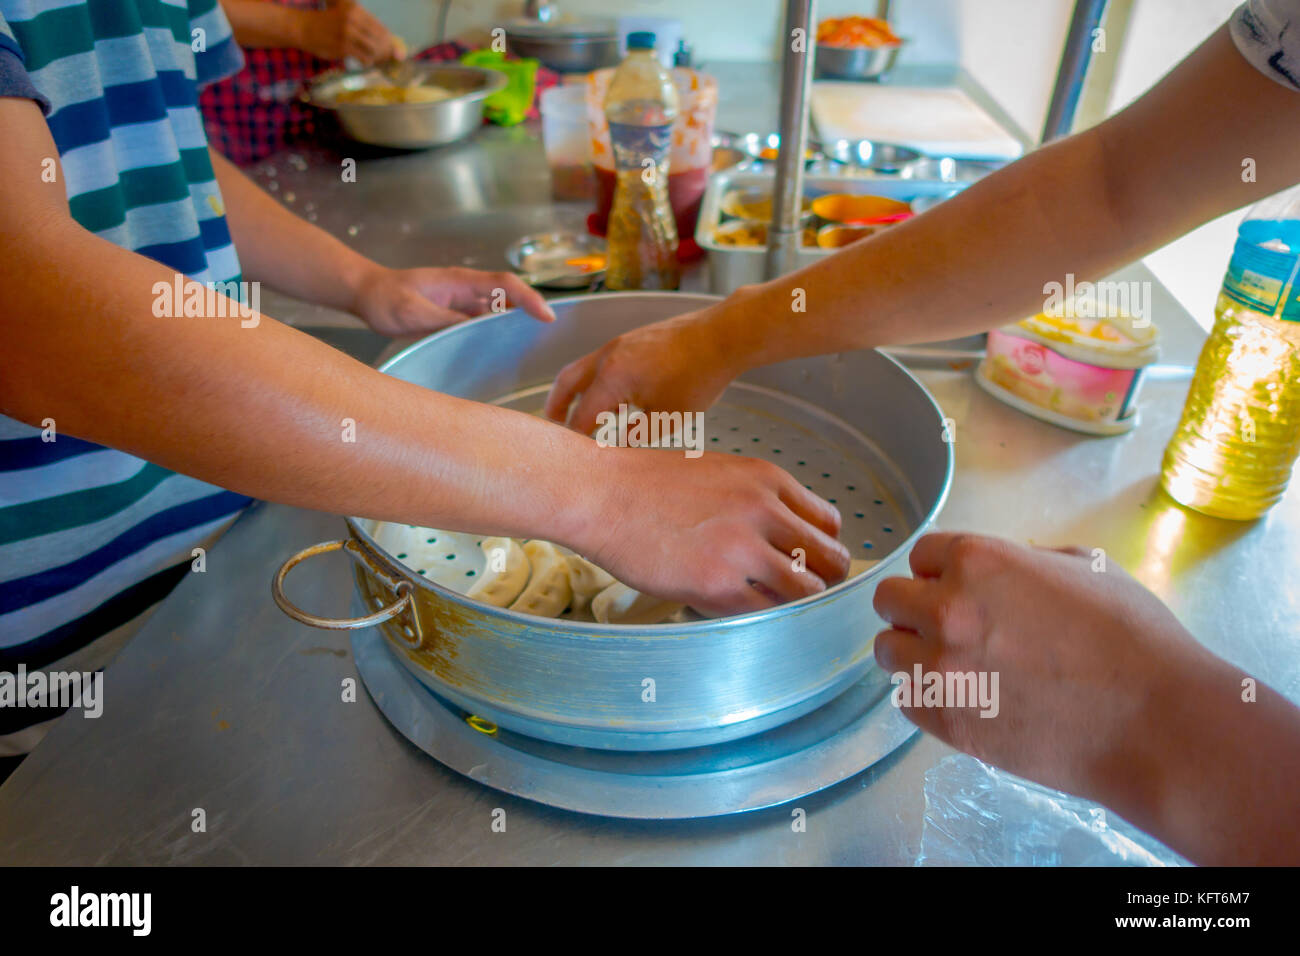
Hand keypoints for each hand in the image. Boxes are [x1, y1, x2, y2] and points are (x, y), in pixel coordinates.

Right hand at [298, 0, 398, 64]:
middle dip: (386, 51)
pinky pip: (364, 57)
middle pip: (380, 39)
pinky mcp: (343, 46)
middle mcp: (353, 19)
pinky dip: (367, 61)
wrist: (303, 28)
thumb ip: (364, 24)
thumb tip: (388, 40)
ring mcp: (348, 33)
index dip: (390, 41)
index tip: (394, 50)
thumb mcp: (346, 14)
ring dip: (377, 57)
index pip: (381, 28)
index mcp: (355, 9)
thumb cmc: (327, 22)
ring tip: (375, 60)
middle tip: (386, 58)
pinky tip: (364, 61)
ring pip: (374, 49)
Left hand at [351, 266, 555, 334]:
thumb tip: (475, 331)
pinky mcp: (456, 315)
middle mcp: (467, 290)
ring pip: (498, 312)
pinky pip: (483, 324)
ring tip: (528, 349)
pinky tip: (498, 353)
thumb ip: (445, 321)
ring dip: (514, 326)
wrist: (367, 295)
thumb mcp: (414, 313)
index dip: (530, 299)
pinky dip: (495, 335)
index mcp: (461, 282)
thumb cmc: (387, 299)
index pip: (506, 285)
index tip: (547, 317)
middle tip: (546, 338)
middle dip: (531, 313)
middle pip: (509, 297)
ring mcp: (463, 303)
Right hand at [544, 307, 741, 432]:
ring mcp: (619, 344)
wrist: (723, 336)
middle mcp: (607, 357)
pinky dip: (598, 382)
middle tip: (553, 428)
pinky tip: (616, 398)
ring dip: (579, 394)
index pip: (580, 416)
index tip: (573, 456)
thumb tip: (616, 446)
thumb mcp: (666, 418)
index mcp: (610, 378)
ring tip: (587, 417)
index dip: (575, 439)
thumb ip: (635, 435)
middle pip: (567, 383)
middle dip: (557, 407)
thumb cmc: (698, 377)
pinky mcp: (634, 339)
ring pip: (584, 370)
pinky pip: (603, 363)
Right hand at [573, 446, 848, 616]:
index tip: (810, 562)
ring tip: (767, 606)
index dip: (823, 548)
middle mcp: (764, 511)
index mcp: (767, 480)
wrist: (601, 493)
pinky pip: (763, 613)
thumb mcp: (717, 473)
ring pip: (806, 592)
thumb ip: (756, 501)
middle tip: (801, 594)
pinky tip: (736, 610)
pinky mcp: (717, 584)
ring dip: (793, 605)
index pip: (829, 523)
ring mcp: (742, 549)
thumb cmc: (646, 484)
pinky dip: (757, 619)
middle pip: (830, 560)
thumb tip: (781, 539)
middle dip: (822, 581)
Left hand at [872, 533, 1220, 809]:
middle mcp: (947, 609)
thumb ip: (1026, 560)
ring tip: (955, 668)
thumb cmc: (1135, 640)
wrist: (1156, 722)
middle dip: (914, 609)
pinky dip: (927, 699)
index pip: (921, 554)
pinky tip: (966, 700)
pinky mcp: (945, 720)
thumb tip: (1006, 565)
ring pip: (888, 652)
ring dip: (913, 655)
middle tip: (947, 629)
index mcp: (979, 561)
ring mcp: (940, 668)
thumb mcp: (1086, 568)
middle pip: (890, 600)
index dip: (940, 571)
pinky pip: (906, 701)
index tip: (957, 589)